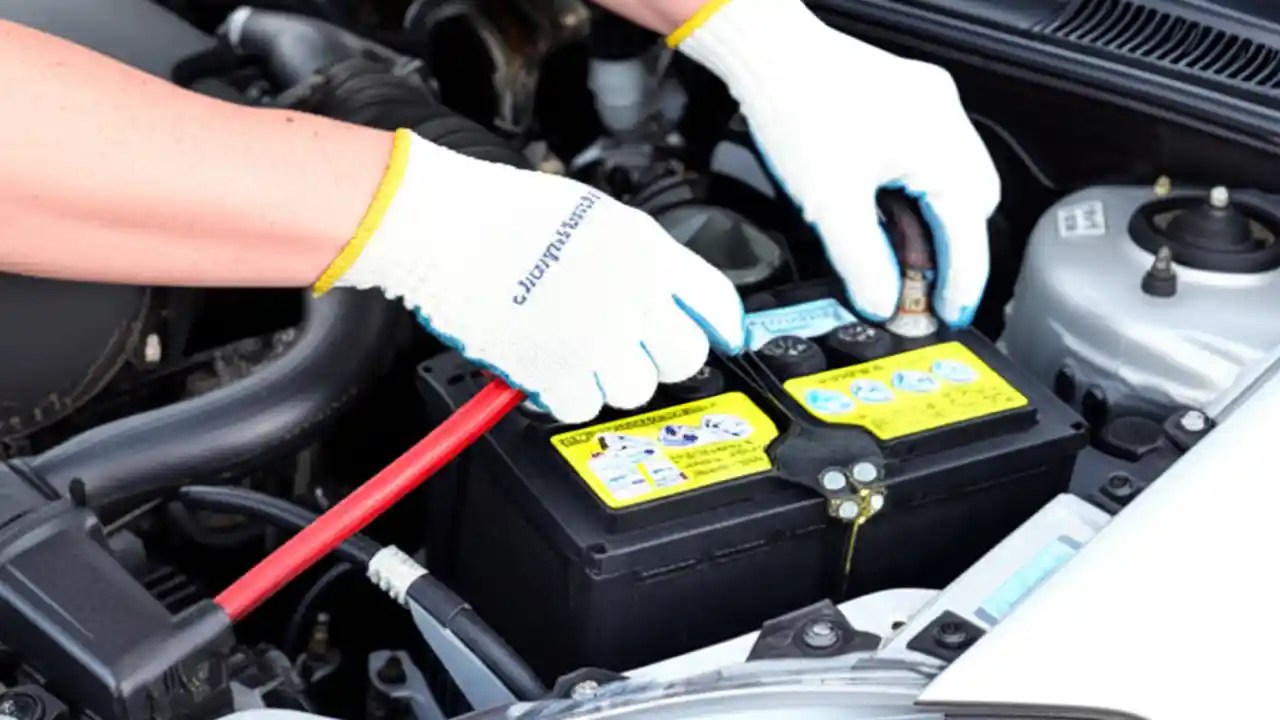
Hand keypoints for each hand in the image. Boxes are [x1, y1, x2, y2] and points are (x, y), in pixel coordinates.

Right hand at [316, 130, 744, 422]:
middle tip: (629, 349)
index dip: (722, 327)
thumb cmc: (501, 211)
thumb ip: (637, 258)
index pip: (716, 301)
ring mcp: (598, 338)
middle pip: (683, 358)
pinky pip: (582, 406)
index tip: (721, 339)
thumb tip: (662, 297)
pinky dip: (563, 394)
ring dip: (608, 379)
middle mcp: (634, 295)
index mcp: (648, 250)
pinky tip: (545, 365)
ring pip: (634, 390)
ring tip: (576, 352)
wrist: (442, 225)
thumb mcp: (594, 216)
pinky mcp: (557, 372)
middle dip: (659, 358)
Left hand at [674, 0, 1000, 325]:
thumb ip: (860, 262)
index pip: (967, 230)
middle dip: (951, 250)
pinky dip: (917, 192)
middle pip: (972, 206)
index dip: (960, 280)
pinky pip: (931, 156)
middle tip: (923, 288)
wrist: (768, 53)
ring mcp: (930, 104)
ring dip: (932, 221)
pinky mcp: (907, 99)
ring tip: (899, 255)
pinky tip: (886, 210)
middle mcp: (945, 118)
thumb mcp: (828, 204)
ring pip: (954, 180)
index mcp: (939, 145)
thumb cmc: (795, 106)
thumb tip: (879, 302)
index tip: (950, 312)